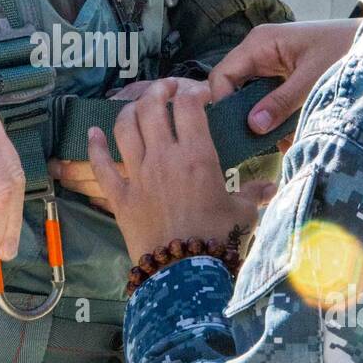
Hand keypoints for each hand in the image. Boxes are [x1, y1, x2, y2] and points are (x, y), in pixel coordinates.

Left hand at [87, 77, 275, 263]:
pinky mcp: (119, 197)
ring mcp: (138, 176)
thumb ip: (253, 193)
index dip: (193, 91)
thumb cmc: (217, 241)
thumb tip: (271, 186)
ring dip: (129, 110)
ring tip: (137, 105)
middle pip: (152, 107)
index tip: (200, 93)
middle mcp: (163, 158)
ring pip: (124, 127)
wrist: (184, 274)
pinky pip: (100, 165)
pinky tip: (92, 133)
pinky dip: (94, 146)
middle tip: (167, 88)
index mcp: (196, 156)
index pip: (189, 106)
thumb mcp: (243, 213)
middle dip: (159, 90)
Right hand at [208, 20, 359, 140]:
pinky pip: (269, 101)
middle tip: (253, 145)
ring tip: (279, 142)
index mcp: (260, 43)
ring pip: (251, 100)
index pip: (222, 75)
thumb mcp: (313, 77)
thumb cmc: (345, 47)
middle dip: (243, 118)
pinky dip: (277, 119)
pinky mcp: (283, 78)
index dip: (222, 104)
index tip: (234, 133)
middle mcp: (259, 53)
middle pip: (233, 90)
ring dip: (263, 122)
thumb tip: (253, 126)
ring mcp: (270, 65)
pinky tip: (290, 135)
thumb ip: (283, 101)